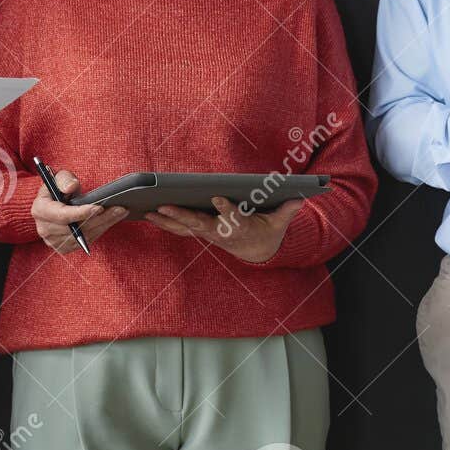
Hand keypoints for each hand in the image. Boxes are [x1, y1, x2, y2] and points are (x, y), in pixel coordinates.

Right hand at [30, 169, 126, 254]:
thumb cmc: (58, 188)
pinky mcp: (65, 248)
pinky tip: (112, 219)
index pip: (62, 216)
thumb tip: (71, 187)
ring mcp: (54, 241)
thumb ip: (64, 179)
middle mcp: (45, 229)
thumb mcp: (58, 177)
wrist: (53, 203)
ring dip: (104, 224)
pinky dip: (100, 230)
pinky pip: (86, 241)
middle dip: (100, 218)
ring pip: (84, 236)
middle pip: (77, 228)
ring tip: (120, 212)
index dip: (81, 213)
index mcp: (39, 210)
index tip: (99, 207)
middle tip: (120, 208)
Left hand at [143, 197, 304, 264]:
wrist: (257, 250)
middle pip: (201, 224)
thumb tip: (300, 199)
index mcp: (242, 228)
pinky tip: (149, 214)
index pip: (234, 219)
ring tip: (149, 211)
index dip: (226, 210)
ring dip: (167, 220)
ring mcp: (209, 234)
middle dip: (183, 216)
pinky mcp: (201, 232)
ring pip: (186, 227)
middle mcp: (222, 233)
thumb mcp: (279, 222)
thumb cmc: (266, 230)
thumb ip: (287, 211)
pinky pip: (180, 228)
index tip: (218, 199)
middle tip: (166, 206)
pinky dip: (165, 222)